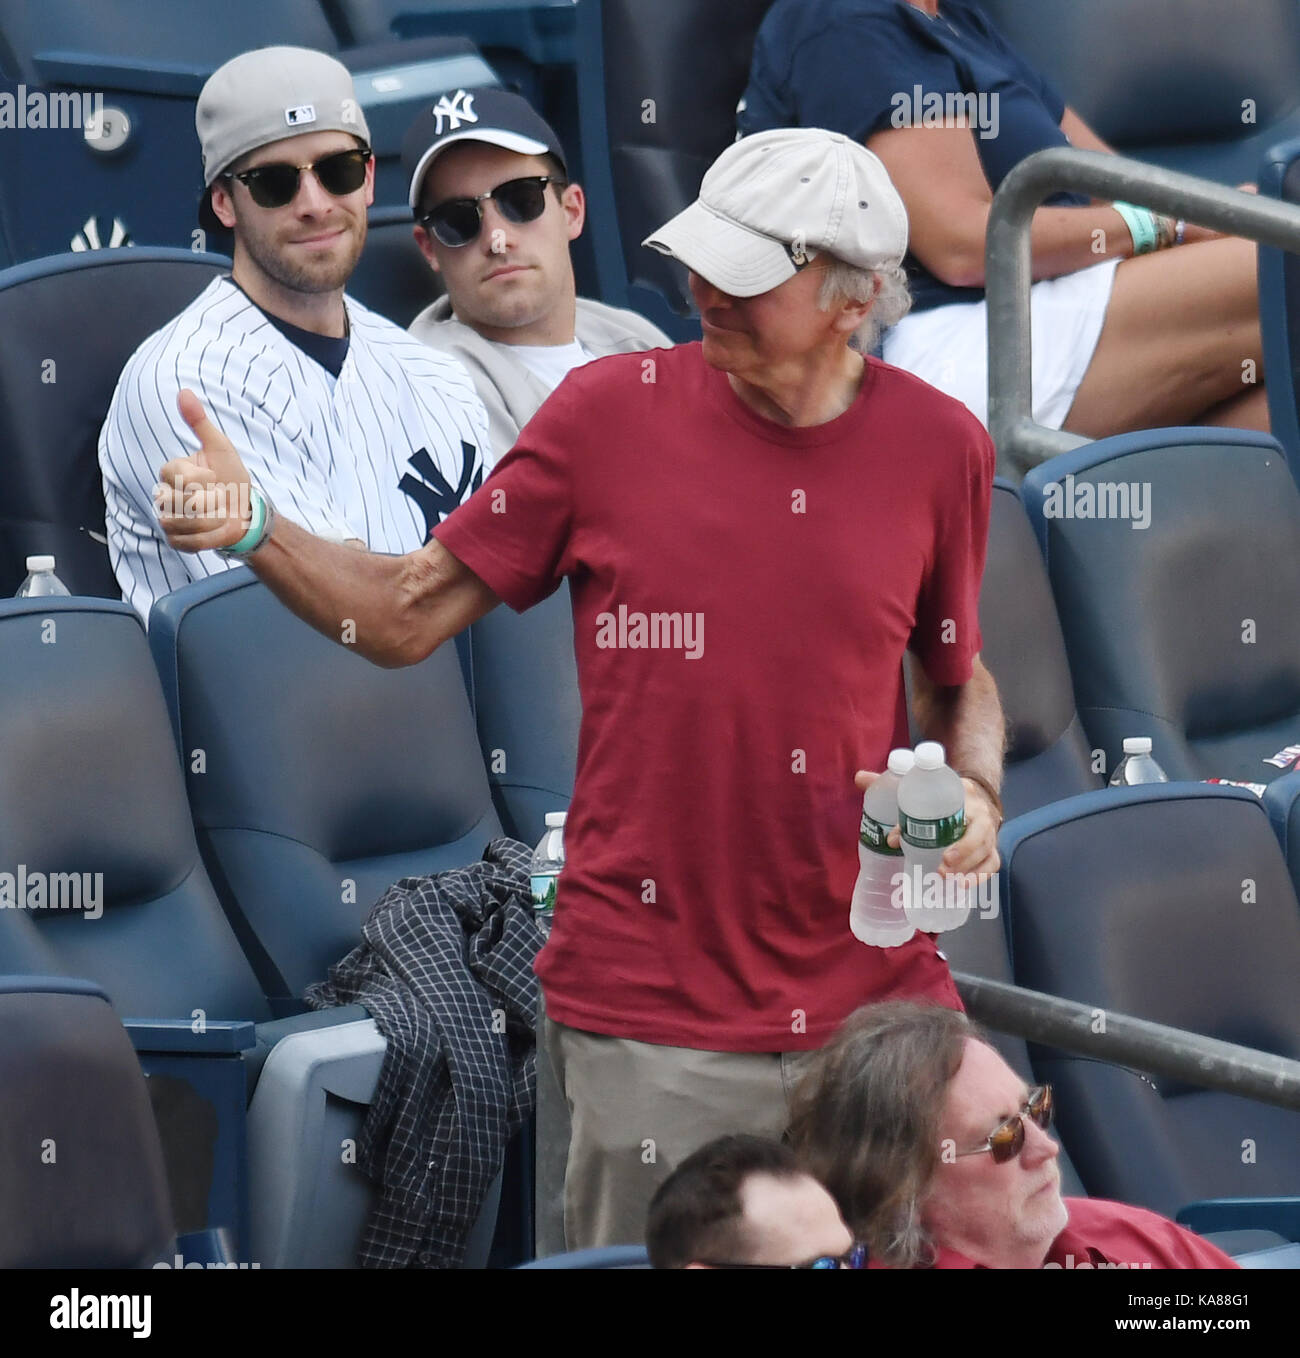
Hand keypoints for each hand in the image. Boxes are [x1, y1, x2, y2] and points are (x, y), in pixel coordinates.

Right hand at [154, 390, 254, 553]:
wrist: (244, 510)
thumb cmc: (231, 477)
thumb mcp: (220, 448)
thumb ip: (200, 422)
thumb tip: (184, 391)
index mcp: (170, 471)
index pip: (180, 476)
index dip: (204, 480)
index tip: (215, 479)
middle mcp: (163, 495)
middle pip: (185, 503)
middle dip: (214, 503)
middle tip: (222, 498)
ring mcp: (167, 519)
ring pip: (186, 525)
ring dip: (215, 521)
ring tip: (222, 513)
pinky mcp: (175, 541)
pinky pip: (189, 544)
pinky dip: (212, 538)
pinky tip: (220, 529)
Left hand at [854, 768, 1000, 882]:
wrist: (973, 797)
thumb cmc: (939, 794)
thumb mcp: (919, 785)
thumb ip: (890, 782)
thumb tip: (858, 778)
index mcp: (962, 793)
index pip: (957, 805)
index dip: (940, 823)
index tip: (924, 842)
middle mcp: (981, 813)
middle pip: (979, 833)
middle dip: (963, 852)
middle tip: (942, 867)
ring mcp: (989, 833)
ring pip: (986, 851)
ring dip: (969, 868)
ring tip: (946, 879)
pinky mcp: (991, 848)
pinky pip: (992, 863)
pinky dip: (980, 876)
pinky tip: (963, 886)